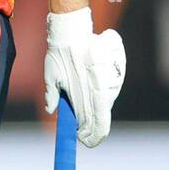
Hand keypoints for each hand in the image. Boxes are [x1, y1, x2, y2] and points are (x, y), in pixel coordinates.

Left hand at [44, 7, 125, 147]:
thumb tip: (51, 110)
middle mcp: (102, 91)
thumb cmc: (59, 54)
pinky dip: (101, 90)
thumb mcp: (51, 77)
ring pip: (106, 102)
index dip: (92, 137)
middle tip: (82, 128)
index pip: (96, 127)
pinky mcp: (117, 71)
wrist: (73, 30)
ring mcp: (112, 81)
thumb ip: (52, 95)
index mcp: (86, 97)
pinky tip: (91, 81)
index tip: (84, 140)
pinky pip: (110, 88)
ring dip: (96, 105)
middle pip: (102, 118)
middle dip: (92, 126)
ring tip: (83, 93)